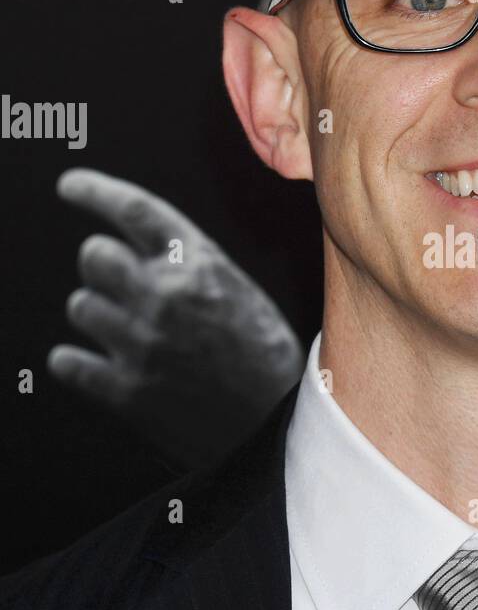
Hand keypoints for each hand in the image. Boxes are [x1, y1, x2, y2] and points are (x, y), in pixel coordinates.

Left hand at [48, 169, 306, 469]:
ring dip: (97, 316)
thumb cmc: (265, 358)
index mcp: (199, 265)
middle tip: (118, 285)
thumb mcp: (241, 292)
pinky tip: (93, 365)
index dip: (95, 190)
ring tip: (127, 334)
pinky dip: (75, 363)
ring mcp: (143, 343)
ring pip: (81, 306)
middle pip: (94, 255)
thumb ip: (193, 265)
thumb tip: (144, 247)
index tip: (70, 185)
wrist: (277, 424)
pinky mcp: (126, 390)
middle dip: (101, 266)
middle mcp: (166, 296)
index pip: (135, 209)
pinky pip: (67, 362)